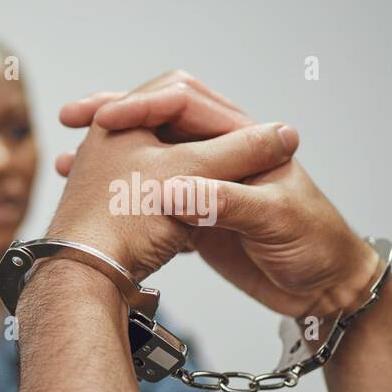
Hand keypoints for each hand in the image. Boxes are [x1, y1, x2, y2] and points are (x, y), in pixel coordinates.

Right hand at [56, 72, 378, 318]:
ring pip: (149, 150)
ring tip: (65, 154)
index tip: (102, 119)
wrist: (325, 291)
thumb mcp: (273, 218)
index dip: (142, 105)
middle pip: (158, 116)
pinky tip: (93, 197)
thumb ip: (226, 201)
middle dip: (114, 112)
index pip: (183, 101)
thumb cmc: (313, 246)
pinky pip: (151, 190)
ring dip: (110, 149)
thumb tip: (179, 189)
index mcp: (245, 136)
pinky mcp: (199, 214)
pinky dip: (120, 190)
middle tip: (74, 116)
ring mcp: (208, 181)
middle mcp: (222, 151)